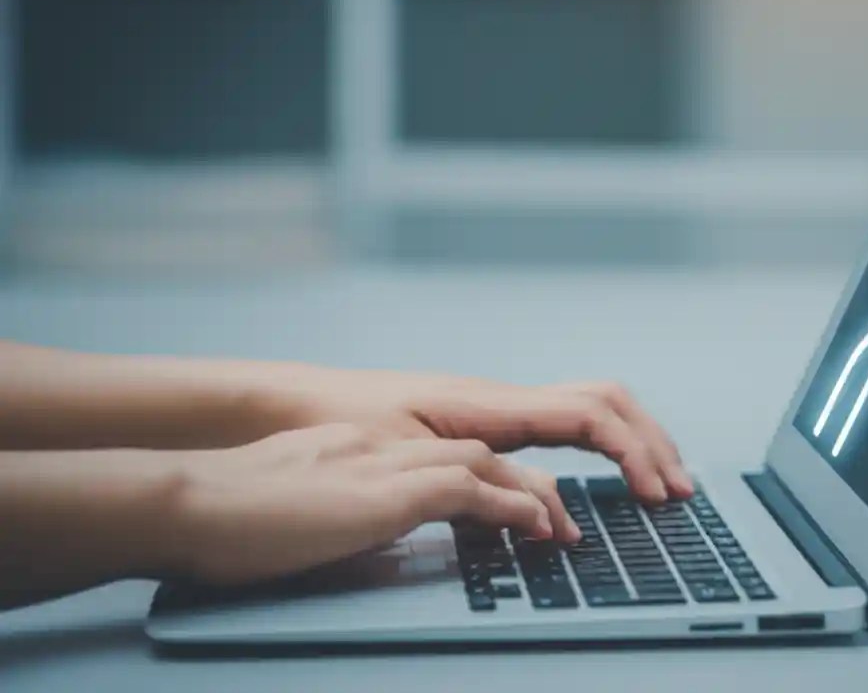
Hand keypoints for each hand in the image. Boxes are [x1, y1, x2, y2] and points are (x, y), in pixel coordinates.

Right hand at [172, 424, 576, 585]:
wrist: (188, 501)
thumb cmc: (223, 518)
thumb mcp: (293, 509)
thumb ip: (337, 512)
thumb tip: (364, 539)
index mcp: (357, 451)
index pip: (439, 456)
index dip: (483, 481)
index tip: (511, 511)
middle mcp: (379, 448)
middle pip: (476, 453)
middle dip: (523, 485)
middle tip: (556, 519)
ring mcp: (384, 464)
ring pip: (483, 464)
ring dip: (529, 498)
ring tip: (560, 531)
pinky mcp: (386, 493)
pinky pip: (467, 491)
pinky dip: (508, 509)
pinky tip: (534, 529)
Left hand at [268, 368, 691, 503]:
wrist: (295, 404)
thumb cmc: (340, 426)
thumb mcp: (404, 467)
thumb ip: (478, 487)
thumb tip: (549, 511)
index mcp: (491, 404)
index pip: (589, 415)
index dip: (633, 452)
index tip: (658, 493)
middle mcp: (502, 397)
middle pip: (604, 400)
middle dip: (651, 441)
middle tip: (680, 490)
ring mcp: (496, 405)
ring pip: (587, 407)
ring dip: (630, 440)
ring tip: (660, 480)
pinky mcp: (485, 421)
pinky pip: (560, 424)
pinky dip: (597, 445)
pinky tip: (602, 473)